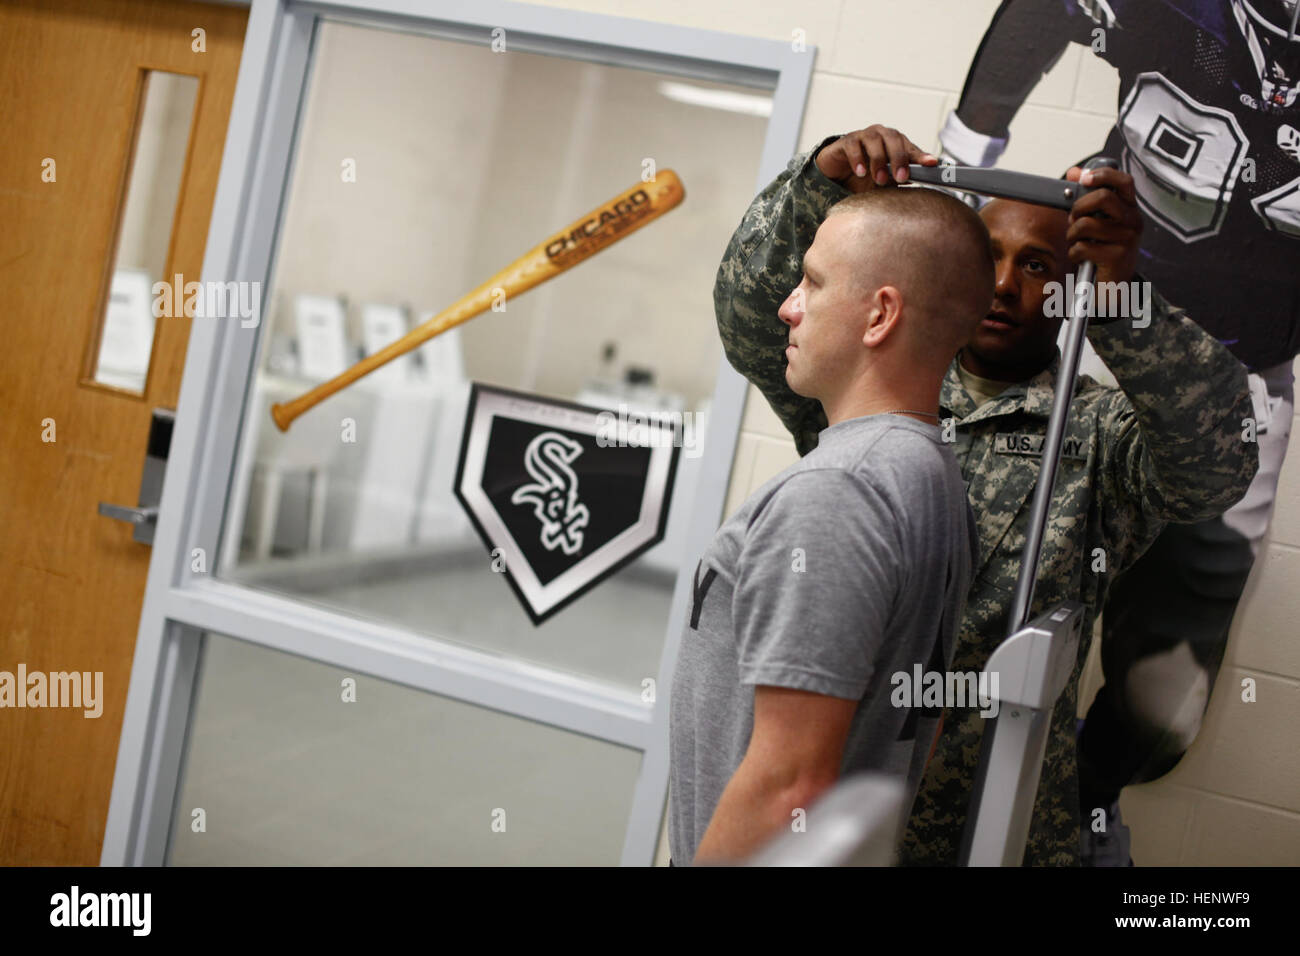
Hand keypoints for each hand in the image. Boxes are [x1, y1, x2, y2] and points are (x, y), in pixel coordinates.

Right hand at [815, 125, 938, 193]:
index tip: (931, 164)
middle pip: (894, 138)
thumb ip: (899, 178)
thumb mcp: (884, 181)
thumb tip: (918, 182)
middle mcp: (881, 136)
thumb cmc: (863, 176)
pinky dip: (858, 158)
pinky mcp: (846, 142)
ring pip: (874, 140)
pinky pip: (853, 145)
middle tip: (900, 177)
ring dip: (878, 160)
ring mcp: (863, 136)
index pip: (910, 148)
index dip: (921, 155)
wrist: (837, 176)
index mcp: (894, 144)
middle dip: (899, 158)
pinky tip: (861, 172)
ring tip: (878, 179)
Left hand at [1064, 165, 1142, 285]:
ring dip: (1072, 234)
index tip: (1084, 178)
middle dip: (1079, 208)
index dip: (1104, 175)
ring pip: (1086, 225)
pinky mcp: (1117, 256)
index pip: (1124, 182)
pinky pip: (1082, 247)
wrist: (1113, 285)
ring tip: (1078, 241)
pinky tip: (1082, 257)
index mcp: (1129, 208)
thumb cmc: (1103, 250)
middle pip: (1102, 198)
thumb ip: (1086, 196)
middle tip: (1074, 219)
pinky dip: (1074, 253)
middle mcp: (1133, 221)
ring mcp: (1127, 238)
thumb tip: (1074, 172)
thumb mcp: (1097, 221)